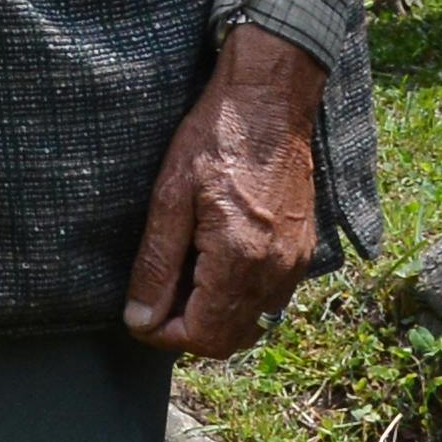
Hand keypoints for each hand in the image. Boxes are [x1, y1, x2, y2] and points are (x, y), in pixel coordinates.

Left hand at [123, 27, 327, 360]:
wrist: (271, 101)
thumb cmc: (216, 138)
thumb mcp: (170, 196)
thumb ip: (157, 264)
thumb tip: (141, 318)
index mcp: (240, 259)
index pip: (203, 337)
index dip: (164, 335)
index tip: (140, 316)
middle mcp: (275, 271)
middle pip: (229, 339)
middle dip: (188, 331)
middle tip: (157, 300)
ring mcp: (294, 262)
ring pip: (251, 322)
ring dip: (214, 316)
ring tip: (183, 278)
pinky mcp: (302, 250)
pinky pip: (269, 297)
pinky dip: (238, 297)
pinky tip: (213, 263)